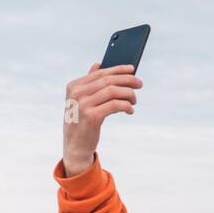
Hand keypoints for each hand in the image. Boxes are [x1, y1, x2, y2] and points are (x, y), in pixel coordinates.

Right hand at [62, 61, 141, 175]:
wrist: (75, 147)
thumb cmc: (81, 122)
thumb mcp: (81, 101)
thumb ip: (89, 83)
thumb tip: (99, 64)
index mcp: (74, 86)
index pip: (100, 73)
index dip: (118, 69)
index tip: (132, 69)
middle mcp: (77, 94)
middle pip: (108, 80)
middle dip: (127, 80)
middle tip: (139, 84)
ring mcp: (83, 105)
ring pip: (113, 91)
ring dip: (128, 94)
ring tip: (134, 100)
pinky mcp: (92, 117)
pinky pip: (115, 105)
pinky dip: (126, 106)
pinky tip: (130, 110)